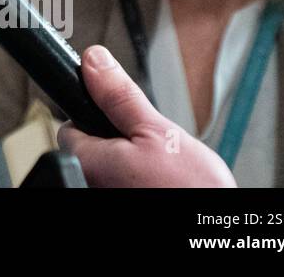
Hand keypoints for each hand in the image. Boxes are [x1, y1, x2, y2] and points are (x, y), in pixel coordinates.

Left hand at [57, 45, 236, 187]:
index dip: (98, 115)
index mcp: (87, 162)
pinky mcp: (128, 199)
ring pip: (116, 164)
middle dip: (123, 140)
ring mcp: (107, 192)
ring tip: (166, 168)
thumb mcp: (159, 132)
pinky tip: (167, 181)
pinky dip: (145, 178)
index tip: (120, 117)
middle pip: (95, 146)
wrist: (212, 221)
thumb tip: (94, 61)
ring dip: (137, 160)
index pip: (70, 126)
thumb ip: (121, 96)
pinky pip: (130, 181)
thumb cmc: (191, 190)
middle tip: (154, 147)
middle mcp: (91, 182)